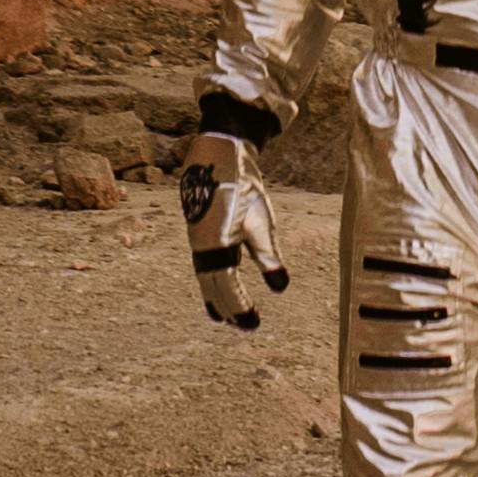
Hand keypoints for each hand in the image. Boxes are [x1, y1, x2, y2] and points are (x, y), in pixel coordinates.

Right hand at [180, 145, 286, 330]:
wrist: (218, 151)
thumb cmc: (242, 184)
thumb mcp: (261, 220)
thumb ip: (268, 255)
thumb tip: (280, 287)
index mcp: (215, 245)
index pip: (227, 287)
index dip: (239, 308)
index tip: (253, 324)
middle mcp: (200, 245)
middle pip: (213, 286)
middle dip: (228, 307)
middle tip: (244, 325)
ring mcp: (197, 237)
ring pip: (206, 275)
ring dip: (218, 295)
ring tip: (226, 315)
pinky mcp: (199, 229)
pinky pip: (204, 262)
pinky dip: (213, 278)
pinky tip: (220, 282)